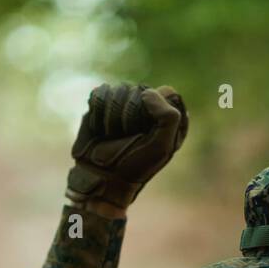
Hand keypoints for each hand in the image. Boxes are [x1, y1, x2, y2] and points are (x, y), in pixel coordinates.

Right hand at [66, 83, 188, 211]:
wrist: (101, 178)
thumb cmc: (135, 166)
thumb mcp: (161, 147)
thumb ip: (168, 117)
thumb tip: (147, 92)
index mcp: (170, 116)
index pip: (167, 92)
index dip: (155, 111)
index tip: (148, 133)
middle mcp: (148, 106)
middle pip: (141, 90)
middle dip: (131, 116)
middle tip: (127, 138)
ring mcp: (125, 102)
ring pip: (119, 90)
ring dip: (113, 117)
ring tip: (113, 136)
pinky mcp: (103, 103)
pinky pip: (101, 93)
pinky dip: (98, 113)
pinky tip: (101, 129)